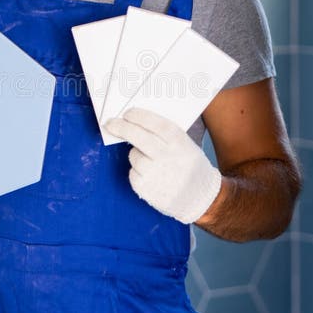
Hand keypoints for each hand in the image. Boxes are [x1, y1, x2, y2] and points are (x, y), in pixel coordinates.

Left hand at [105, 108, 221, 223]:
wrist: (201, 199)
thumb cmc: (191, 168)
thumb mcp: (187, 146)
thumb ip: (166, 135)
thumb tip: (138, 121)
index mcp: (179, 142)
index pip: (154, 123)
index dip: (138, 116)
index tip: (128, 113)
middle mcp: (166, 156)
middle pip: (137, 136)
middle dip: (121, 127)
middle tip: (111, 123)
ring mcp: (154, 173)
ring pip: (133, 155)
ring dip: (137, 154)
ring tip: (153, 163)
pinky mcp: (145, 188)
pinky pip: (132, 172)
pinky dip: (138, 172)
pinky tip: (152, 176)